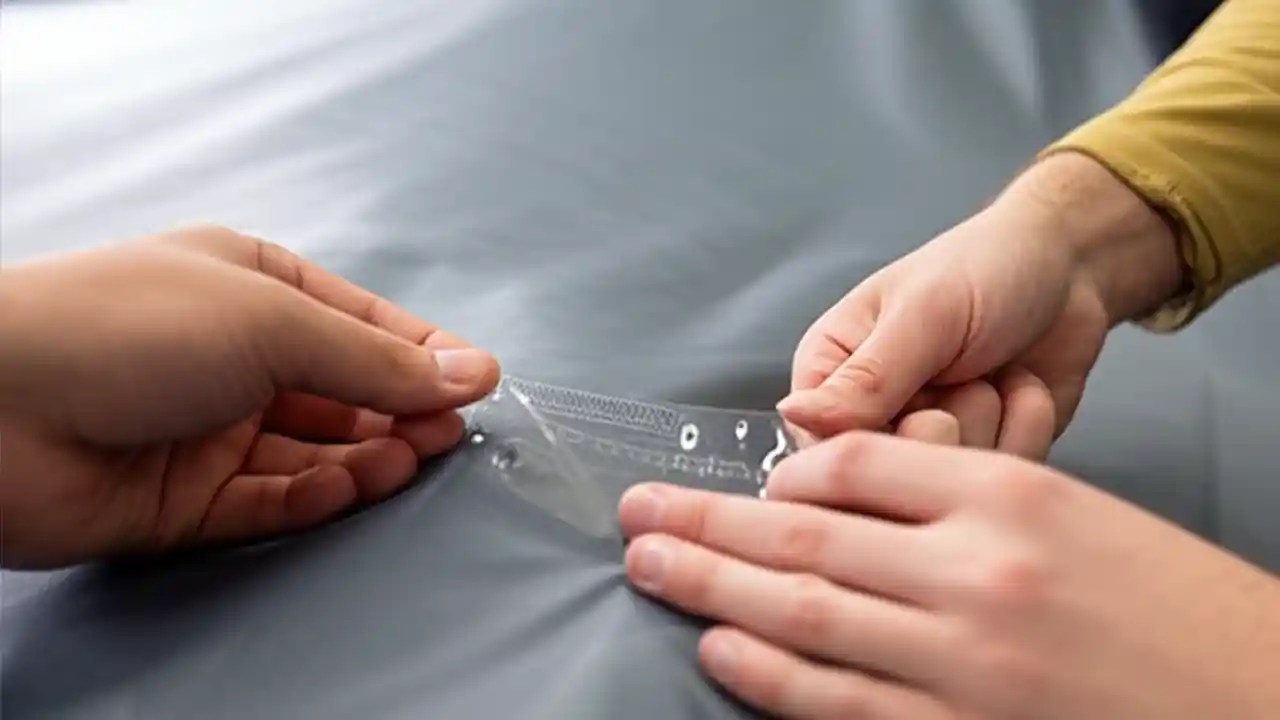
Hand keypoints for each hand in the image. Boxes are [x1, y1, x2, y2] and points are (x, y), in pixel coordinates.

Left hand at [0, 227, 499, 567]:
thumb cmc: (131, 327)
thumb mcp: (272, 320)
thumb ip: (374, 360)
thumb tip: (472, 372)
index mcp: (251, 287)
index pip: (358, 323)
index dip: (422, 352)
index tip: (481, 381)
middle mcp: (234, 356)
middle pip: (343, 391)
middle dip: (401, 409)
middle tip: (453, 431)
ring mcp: (210, 429)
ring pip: (314, 451)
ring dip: (369, 455)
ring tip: (416, 457)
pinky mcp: (187, 500)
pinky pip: (270, 500)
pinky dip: (318, 497)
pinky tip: (357, 487)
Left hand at [617, 434, 1279, 719]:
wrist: (1254, 692)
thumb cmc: (1166, 599)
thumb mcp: (1070, 510)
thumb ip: (958, 497)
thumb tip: (838, 502)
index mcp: (1006, 494)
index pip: (854, 465)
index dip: (784, 475)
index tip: (748, 488)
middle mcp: (975, 570)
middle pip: (804, 534)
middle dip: (707, 521)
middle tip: (637, 511)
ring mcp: (963, 661)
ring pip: (804, 613)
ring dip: (711, 587)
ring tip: (648, 565)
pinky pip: (839, 701)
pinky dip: (768, 675)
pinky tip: (717, 646)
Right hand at [780, 154, 1183, 458]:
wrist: (1071, 268)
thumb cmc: (983, 270)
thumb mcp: (923, 317)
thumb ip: (864, 378)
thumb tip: (792, 416)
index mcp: (828, 377)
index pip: (824, 454)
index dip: (880, 443)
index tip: (920, 402)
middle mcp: (869, 419)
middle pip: (888, 481)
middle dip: (943, 425)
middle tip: (963, 372)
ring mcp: (928, 445)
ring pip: (946, 484)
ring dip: (988, 421)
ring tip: (992, 371)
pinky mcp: (982, 462)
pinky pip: (998, 478)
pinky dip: (1026, 429)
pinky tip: (1021, 387)